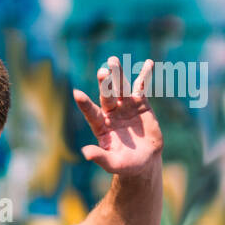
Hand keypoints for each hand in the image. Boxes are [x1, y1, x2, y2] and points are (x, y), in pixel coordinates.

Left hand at [72, 56, 163, 174]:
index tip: (76, 94)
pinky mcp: (140, 103)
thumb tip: (85, 152)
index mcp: (101, 125)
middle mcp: (110, 113)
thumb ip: (99, 157)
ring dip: (118, 75)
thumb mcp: (112, 163)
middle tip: (101, 71)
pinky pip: (142, 87)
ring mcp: (125, 106)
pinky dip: (145, 76)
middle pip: (106, 96)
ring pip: (121, 88)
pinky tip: (148, 63)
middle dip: (104, 84)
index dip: (84, 104)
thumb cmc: (125, 164)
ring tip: (113, 60)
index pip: (91, 113)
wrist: (143, 160)